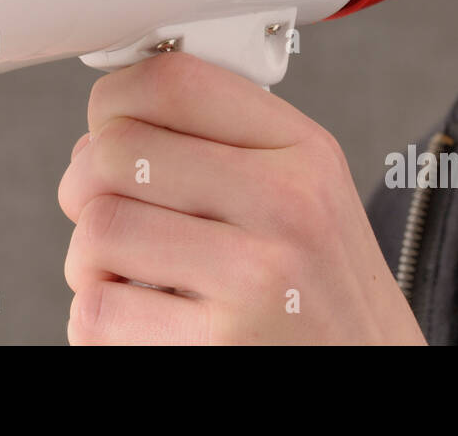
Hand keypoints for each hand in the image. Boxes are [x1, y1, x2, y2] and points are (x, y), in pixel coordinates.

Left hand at [57, 51, 425, 344]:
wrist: (371, 375)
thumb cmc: (323, 294)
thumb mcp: (306, 192)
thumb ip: (222, 144)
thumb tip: (104, 127)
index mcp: (302, 153)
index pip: (174, 82)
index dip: (114, 100)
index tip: (108, 126)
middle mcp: (285, 205)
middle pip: (116, 153)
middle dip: (85, 184)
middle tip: (103, 209)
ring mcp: (254, 278)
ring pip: (99, 229)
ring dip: (89, 258)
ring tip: (126, 272)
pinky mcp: (219, 345)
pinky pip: (97, 310)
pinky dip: (97, 318)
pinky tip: (140, 317)